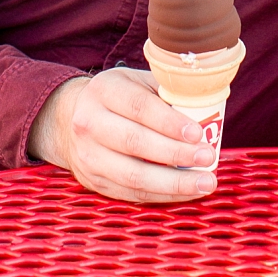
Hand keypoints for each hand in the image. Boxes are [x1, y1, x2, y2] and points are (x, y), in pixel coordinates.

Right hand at [28, 69, 218, 203]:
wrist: (70, 119)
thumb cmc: (118, 97)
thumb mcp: (135, 81)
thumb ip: (164, 91)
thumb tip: (205, 108)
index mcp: (104, 90)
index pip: (140, 107)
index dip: (170, 122)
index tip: (198, 134)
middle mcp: (89, 123)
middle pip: (136, 143)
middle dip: (176, 154)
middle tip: (208, 157)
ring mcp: (88, 156)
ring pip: (133, 175)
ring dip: (173, 183)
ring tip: (204, 183)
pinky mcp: (93, 182)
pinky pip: (131, 194)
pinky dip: (162, 195)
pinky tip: (185, 192)